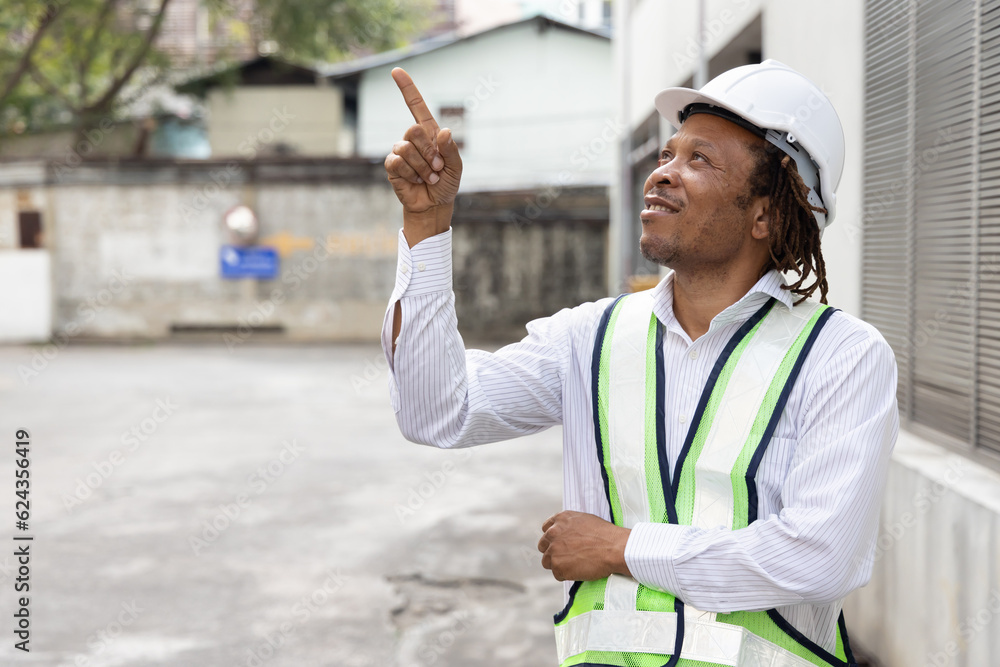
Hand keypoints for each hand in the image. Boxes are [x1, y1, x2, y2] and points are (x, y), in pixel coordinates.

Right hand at [384, 68, 462, 245]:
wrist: (434, 205)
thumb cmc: (446, 184)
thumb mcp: (456, 167)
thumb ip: (451, 150)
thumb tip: (444, 131)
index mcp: (430, 133)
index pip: (416, 106)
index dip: (407, 88)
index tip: (396, 70)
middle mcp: (413, 139)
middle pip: (413, 130)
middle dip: (428, 152)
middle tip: (436, 167)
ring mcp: (401, 151)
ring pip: (406, 148)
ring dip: (422, 167)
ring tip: (428, 177)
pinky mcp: (392, 166)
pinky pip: (397, 162)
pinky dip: (410, 174)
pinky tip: (415, 181)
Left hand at [537, 511, 631, 581]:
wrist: (615, 548)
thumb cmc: (605, 535)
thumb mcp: (585, 520)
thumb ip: (569, 525)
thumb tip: (566, 533)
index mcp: (560, 519)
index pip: (545, 529)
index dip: (553, 538)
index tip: (559, 544)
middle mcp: (553, 533)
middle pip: (543, 546)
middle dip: (553, 552)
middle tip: (567, 557)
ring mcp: (554, 550)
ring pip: (547, 562)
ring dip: (558, 565)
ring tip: (575, 565)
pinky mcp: (558, 566)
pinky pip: (557, 574)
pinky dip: (566, 575)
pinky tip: (579, 571)